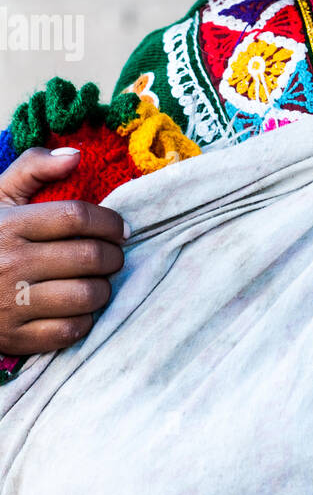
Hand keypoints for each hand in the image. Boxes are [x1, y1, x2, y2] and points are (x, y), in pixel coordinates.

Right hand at [0, 148, 128, 356]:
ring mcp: (11, 304)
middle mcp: (9, 264)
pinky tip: (78, 307)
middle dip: (113, 255)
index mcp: (8, 226)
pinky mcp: (16, 337)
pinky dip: (85, 319)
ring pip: (87, 295)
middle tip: (112, 255)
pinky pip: (72, 330)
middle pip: (90, 256)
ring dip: (104, 288)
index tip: (120, 229)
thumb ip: (33, 168)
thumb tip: (76, 156)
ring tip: (97, 280)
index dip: (110, 221)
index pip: (77, 217)